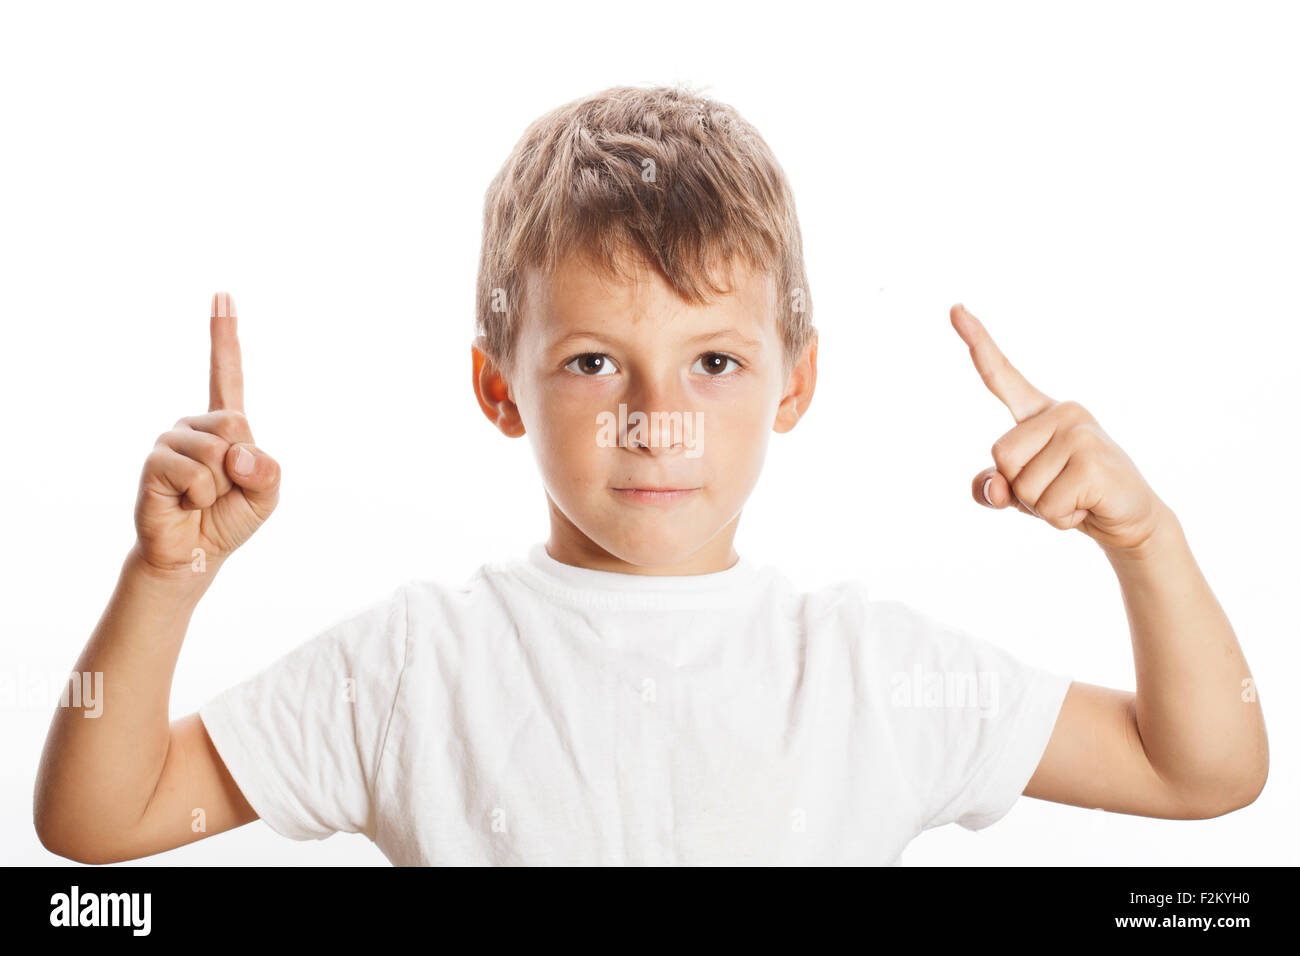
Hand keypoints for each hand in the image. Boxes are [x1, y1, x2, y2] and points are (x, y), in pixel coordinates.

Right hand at [132, 292, 281, 575]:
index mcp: (226, 425)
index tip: (222, 294)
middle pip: (237, 423)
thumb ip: (268, 469)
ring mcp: (171, 440)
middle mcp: (195, 424)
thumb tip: (237, 452)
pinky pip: (195, 472)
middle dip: (242, 464)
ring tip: (203, 497)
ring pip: (217, 451)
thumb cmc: (229, 518)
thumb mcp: (267, 493)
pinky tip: (187, 502)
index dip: (224, 335)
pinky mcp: (155, 461)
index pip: (227, 374)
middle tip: (224, 487)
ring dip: (221, 484)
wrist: (194, 553)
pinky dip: (201, 494)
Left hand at [950, 303, 1165, 554]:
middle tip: (1060, 489)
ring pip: (1023, 487)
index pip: (1002, 376)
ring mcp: (1080, 432)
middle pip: (1001, 456)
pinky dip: (1060, 518)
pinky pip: (1047, 504)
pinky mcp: (1093, 461)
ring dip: (1044, 508)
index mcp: (1041, 414)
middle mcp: (1062, 413)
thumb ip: (993, 488)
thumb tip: (994, 489)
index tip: (955, 309)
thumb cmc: (1072, 499)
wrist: (1129, 519)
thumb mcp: (1022, 494)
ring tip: (1075, 497)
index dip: (977, 344)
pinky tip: (1087, 506)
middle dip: (1022, 490)